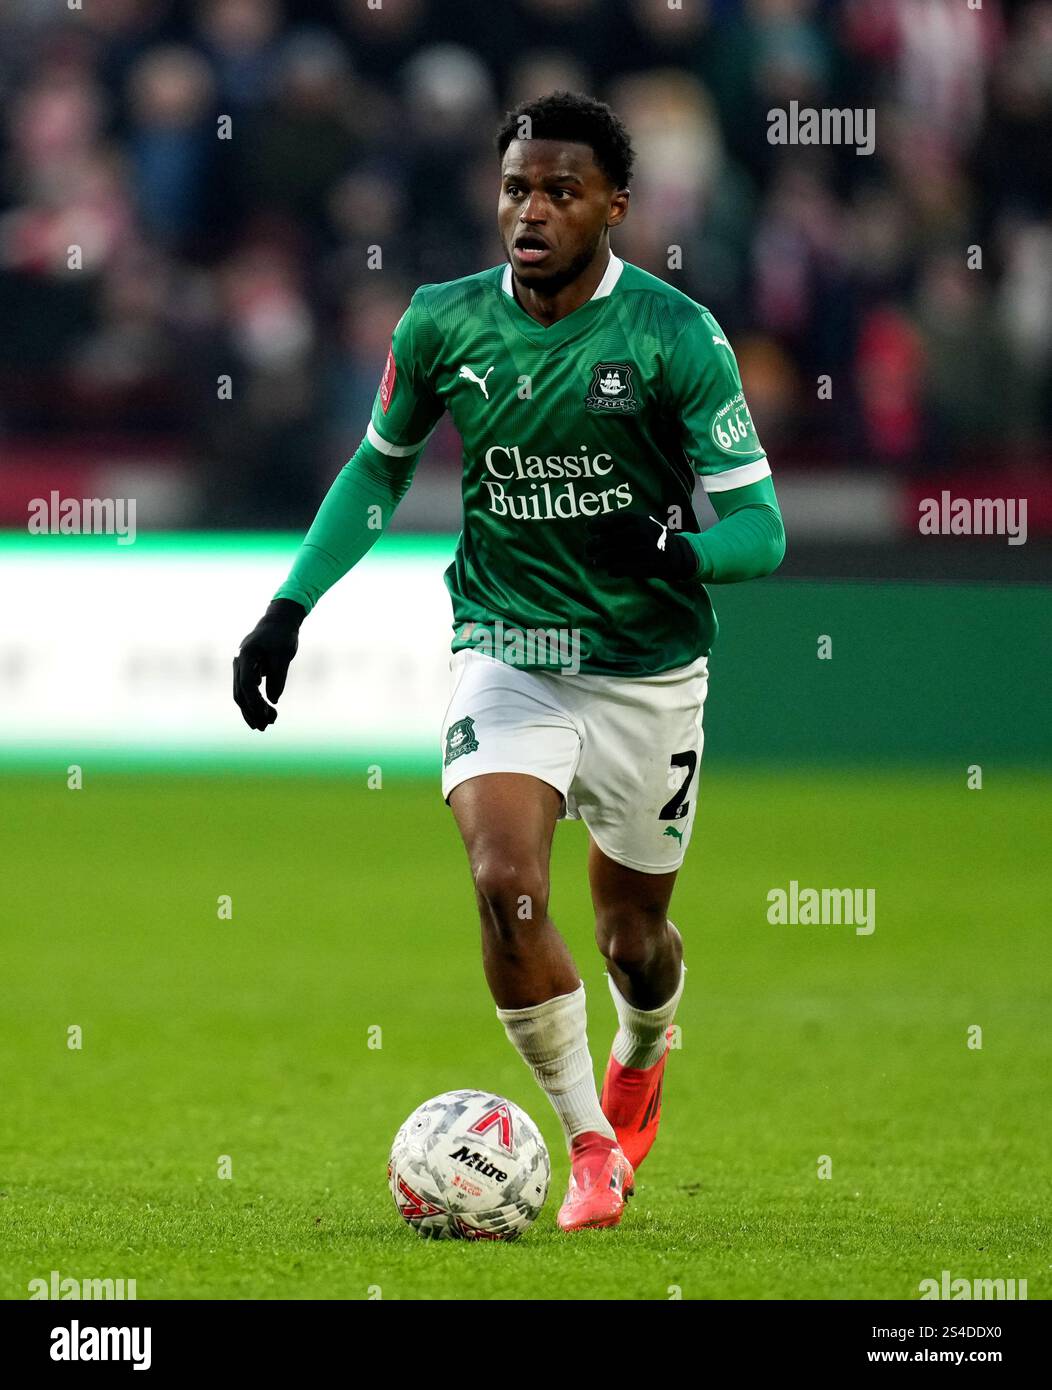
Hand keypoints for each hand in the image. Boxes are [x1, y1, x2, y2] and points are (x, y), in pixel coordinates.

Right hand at [233, 599, 305, 729]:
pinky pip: (246, 690)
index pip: (246, 684)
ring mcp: (240, 666)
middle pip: (240, 693)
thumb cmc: (282, 636)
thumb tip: (273, 700)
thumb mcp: (284, 655)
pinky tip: (265, 713)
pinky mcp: (246, 670)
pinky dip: (254, 702)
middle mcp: (238, 662)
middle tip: (266, 727)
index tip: (267, 713)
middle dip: (252, 712)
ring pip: (241, 694)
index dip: (255, 701)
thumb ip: (278, 677)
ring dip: (252, 711)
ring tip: (267, 725)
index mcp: (246, 655)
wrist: (278, 622)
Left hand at [585, 512, 698, 579]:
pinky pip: (624, 568)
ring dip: (601, 559)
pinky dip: (614, 570)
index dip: (598, 523)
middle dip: (595, 544)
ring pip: (615, 555)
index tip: (589, 528)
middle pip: (611, 538)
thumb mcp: (642, 522)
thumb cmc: (651, 536)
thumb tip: (589, 525)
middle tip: (588, 549)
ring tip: (595, 561)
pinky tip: (610, 571)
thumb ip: (620, 521)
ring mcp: (645, 549)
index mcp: (640, 519)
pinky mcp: (647, 565)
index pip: (614, 520)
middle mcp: (643, 532)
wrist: (677, 555)